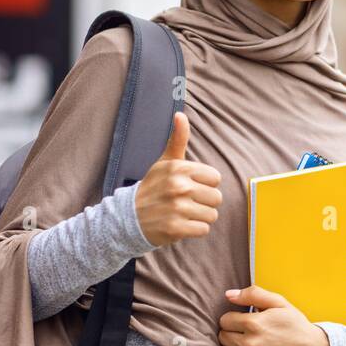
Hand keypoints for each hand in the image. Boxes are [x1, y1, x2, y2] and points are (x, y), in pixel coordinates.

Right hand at [135, 111, 223, 246]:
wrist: (128, 217)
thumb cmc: (153, 187)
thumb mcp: (165, 162)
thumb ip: (177, 139)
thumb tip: (180, 114)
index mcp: (179, 169)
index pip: (215, 178)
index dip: (205, 184)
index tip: (190, 186)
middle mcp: (178, 187)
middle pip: (216, 198)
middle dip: (204, 202)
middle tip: (186, 202)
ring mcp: (177, 208)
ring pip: (212, 215)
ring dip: (200, 217)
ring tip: (183, 213)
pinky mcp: (175, 228)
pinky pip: (204, 230)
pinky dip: (194, 230)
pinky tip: (180, 224)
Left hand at [219, 287, 330, 345]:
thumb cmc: (297, 326)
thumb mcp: (280, 303)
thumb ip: (253, 295)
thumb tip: (228, 295)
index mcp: (254, 324)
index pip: (224, 320)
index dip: (234, 319)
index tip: (244, 321)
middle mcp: (250, 345)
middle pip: (223, 337)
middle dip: (232, 333)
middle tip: (248, 333)